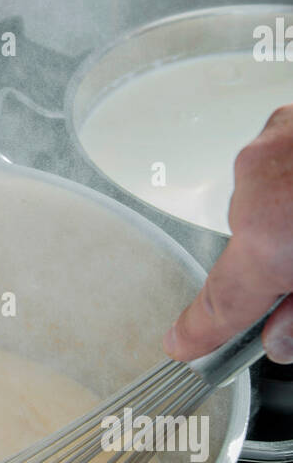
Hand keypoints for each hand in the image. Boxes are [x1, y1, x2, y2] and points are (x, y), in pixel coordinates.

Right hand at [163, 104, 292, 363]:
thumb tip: (278, 339)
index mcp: (270, 235)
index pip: (223, 300)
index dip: (201, 330)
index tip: (181, 345)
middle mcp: (261, 179)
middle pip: (253, 242)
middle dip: (278, 260)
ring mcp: (277, 139)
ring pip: (267, 194)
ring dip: (290, 210)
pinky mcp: (289, 118)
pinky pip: (283, 155)